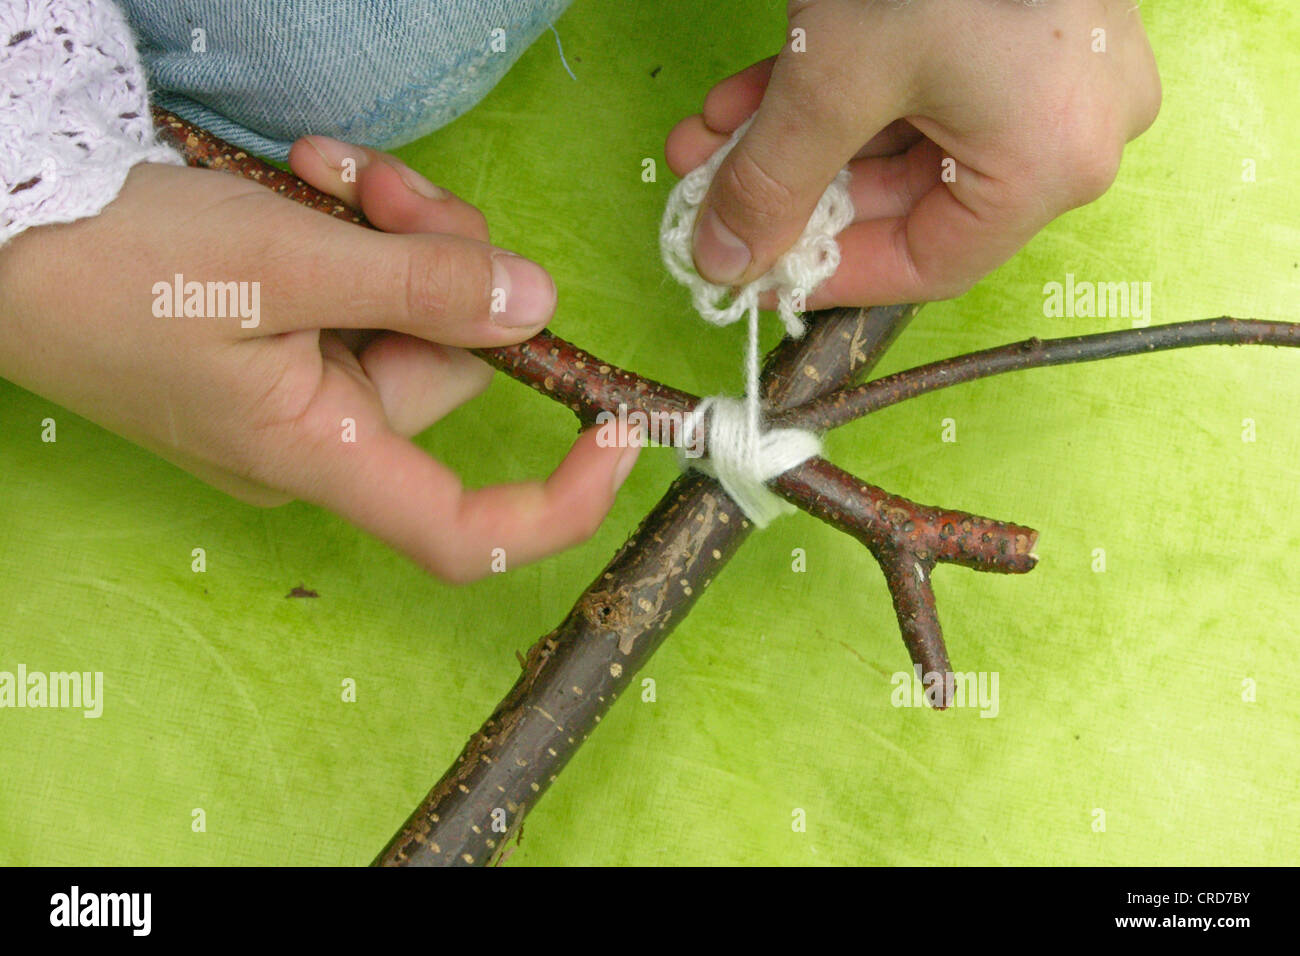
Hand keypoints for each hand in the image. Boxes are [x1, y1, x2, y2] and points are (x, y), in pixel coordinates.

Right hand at [0, 140, 639, 582]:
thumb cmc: (116, 264)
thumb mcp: (287, 263)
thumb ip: (422, 286)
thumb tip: (535, 307)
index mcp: (318, 453)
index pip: (463, 532)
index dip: (556, 504)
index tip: (616, 435)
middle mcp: (320, 438)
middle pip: (450, 368)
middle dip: (444, 266)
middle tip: (388, 193)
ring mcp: (300, 390)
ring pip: (413, 315)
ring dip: (397, 236)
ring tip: (329, 177)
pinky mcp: (282, 345)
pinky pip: (363, 299)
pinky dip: (357, 242)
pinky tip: (312, 187)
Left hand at [666, 0, 1160, 306]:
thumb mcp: (834, 73)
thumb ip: (772, 178)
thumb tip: (722, 260)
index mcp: (1048, 164)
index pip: (927, 266)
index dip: (828, 274)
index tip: (752, 275)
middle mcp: (1069, 128)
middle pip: (903, 200)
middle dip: (789, 190)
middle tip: (709, 195)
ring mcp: (1049, 72)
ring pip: (897, 139)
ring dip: (794, 141)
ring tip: (707, 140)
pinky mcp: (1019, 26)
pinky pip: (918, 86)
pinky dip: (832, 91)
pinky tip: (747, 96)